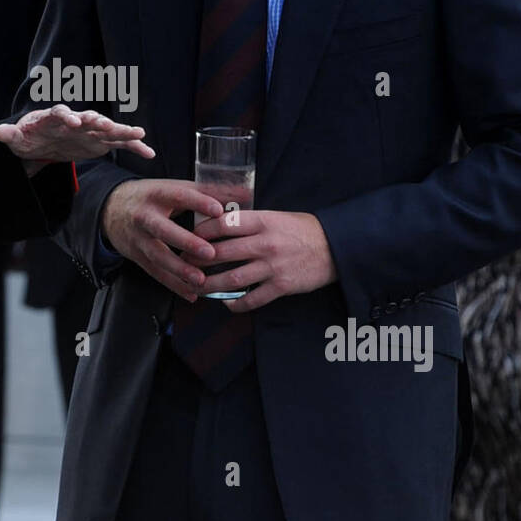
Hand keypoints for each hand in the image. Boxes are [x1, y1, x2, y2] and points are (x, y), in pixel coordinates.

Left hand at [0, 105, 154, 172]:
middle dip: (99, 121)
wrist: (42, 141)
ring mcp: (90, 131)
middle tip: (109, 125)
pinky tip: (150, 153)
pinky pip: (120, 143)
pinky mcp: (100, 142)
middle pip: (89, 118)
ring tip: (139, 133)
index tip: (73, 121)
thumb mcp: (16, 138)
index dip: (67, 116)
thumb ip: (9, 134)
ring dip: (123, 131)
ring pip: (109, 129)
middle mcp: (76, 121)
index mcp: (54, 118)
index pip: (61, 114)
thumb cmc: (28, 137)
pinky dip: (134, 146)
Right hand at [100, 178, 227, 300]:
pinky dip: (173, 285)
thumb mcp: (172, 188)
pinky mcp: (137, 256)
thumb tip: (243, 194)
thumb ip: (206, 191)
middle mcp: (144, 216)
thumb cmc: (151, 197)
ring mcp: (138, 238)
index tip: (218, 210)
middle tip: (210, 253)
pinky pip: (155, 273)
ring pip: (158, 256)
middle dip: (186, 242)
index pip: (178, 195)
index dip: (198, 202)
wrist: (110, 209)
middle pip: (163, 229)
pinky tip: (191, 293)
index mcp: (156, 194)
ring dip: (180, 270)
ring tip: (201, 280)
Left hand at [187, 209, 335, 310]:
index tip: (189, 237)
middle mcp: (265, 243)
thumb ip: (249, 223)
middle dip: (197, 260)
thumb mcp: (275, 217)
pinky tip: (226, 303)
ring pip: (232, 279)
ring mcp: (273, 266)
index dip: (201, 231)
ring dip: (210, 285)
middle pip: (221, 253)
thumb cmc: (302, 229)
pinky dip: (236, 304)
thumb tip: (218, 227)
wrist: (335, 247)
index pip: (223, 224)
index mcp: (262, 221)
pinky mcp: (281, 287)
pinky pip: (252, 299)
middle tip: (184, 264)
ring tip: (197, 287)